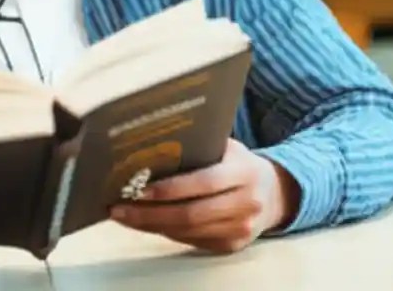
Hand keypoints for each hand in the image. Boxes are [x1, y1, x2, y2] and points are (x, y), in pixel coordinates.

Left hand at [109, 138, 299, 253]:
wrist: (274, 195)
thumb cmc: (240, 166)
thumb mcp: (228, 149)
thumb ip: (200, 148)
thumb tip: (150, 147)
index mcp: (245, 173)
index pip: (203, 182)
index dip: (168, 189)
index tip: (137, 189)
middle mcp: (246, 203)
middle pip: (190, 214)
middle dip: (149, 213)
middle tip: (119, 208)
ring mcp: (240, 228)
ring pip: (187, 231)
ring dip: (151, 226)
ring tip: (125, 216)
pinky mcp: (231, 246)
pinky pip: (191, 241)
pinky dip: (165, 232)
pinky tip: (147, 223)